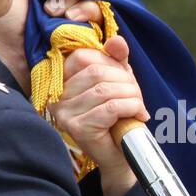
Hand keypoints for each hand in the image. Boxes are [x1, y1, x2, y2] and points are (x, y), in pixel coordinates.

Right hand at [48, 37, 147, 195]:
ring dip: (131, 96)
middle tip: (136, 97)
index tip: (124, 78)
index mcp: (62, 80)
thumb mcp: (118, 80)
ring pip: (105, 90)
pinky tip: (137, 115)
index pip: (83, 56)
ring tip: (138, 107)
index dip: (110, 63)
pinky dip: (131, 108)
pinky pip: (111, 107)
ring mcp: (64, 113)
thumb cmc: (117, 116)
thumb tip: (117, 41)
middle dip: (125, 82)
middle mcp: (57, 97)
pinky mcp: (77, 128)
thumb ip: (116, 59)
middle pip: (96, 72)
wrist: (121, 154)